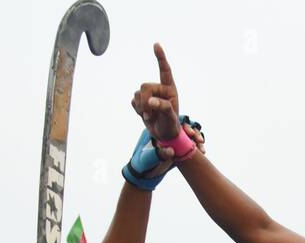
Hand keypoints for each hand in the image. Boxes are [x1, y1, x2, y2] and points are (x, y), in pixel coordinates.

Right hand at [131, 44, 205, 162]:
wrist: (164, 134)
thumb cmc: (171, 124)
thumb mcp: (171, 117)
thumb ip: (163, 107)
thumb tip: (151, 101)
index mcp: (169, 88)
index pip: (164, 70)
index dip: (160, 57)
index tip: (156, 45)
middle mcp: (158, 88)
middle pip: (144, 86)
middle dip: (145, 101)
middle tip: (150, 115)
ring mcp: (149, 94)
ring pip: (137, 93)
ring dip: (141, 108)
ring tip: (150, 117)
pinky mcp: (141, 101)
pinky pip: (133, 100)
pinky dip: (137, 109)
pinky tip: (145, 115)